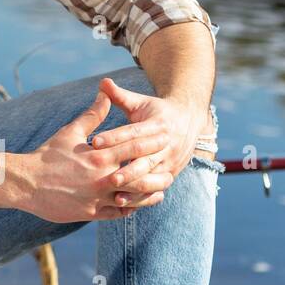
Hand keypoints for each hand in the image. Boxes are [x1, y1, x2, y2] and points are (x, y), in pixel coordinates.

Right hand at [20, 78, 175, 222]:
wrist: (25, 182)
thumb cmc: (47, 155)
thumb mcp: (70, 132)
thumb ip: (92, 116)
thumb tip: (104, 94)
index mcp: (99, 156)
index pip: (134, 148)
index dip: (153, 143)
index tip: (167, 139)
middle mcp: (102, 178)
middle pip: (140, 177)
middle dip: (158, 175)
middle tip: (172, 172)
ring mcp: (97, 198)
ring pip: (132, 199)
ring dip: (148, 196)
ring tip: (160, 192)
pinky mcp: (90, 213)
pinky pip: (116, 214)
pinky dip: (129, 209)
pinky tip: (137, 205)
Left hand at [88, 77, 210, 209]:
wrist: (190, 120)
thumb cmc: (157, 111)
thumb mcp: (141, 102)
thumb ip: (120, 96)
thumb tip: (103, 82)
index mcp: (157, 124)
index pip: (133, 131)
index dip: (114, 137)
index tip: (94, 142)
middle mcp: (167, 143)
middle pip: (145, 157)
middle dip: (126, 169)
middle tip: (106, 176)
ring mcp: (171, 160)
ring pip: (152, 176)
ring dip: (134, 187)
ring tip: (114, 193)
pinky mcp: (171, 173)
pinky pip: (157, 188)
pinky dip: (142, 197)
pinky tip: (124, 203)